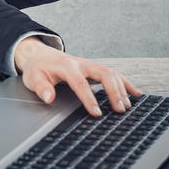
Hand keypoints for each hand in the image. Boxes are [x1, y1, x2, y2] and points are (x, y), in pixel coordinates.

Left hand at [14, 37, 141, 116]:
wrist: (40, 55)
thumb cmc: (38, 68)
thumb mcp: (32, 78)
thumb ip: (40, 87)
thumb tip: (49, 98)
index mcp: (66, 66)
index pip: (80, 83)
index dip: (89, 99)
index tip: (97, 113)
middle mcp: (81, 63)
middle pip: (104, 74)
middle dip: (114, 92)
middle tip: (120, 110)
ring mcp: (90, 65)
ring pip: (111, 74)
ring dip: (121, 89)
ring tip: (127, 106)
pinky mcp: (94, 69)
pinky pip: (114, 74)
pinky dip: (125, 83)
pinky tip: (136, 94)